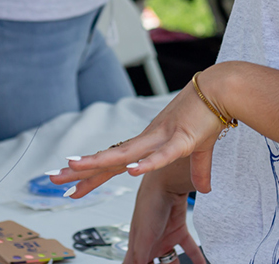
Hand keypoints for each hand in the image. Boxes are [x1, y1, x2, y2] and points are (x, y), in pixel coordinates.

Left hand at [48, 66, 234, 198]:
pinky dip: (146, 163)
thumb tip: (203, 190)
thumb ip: (199, 170)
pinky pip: (162, 154)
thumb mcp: (201, 148)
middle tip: (55, 179)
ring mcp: (162, 136)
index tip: (72, 184)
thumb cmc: (210, 114)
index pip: (116, 160)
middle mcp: (149, 137)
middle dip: (82, 171)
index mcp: (151, 140)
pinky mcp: (182, 138)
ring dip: (100, 162)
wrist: (223, 88)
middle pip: (111, 158)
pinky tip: (130, 171)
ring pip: (126, 153)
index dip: (94, 174)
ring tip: (75, 167)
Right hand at [121, 166, 205, 263]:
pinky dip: (197, 258)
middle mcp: (150, 244)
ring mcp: (165, 238)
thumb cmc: (148, 204)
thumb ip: (139, 259)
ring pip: (171, 262)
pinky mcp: (179, 231)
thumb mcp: (141, 238)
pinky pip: (189, 249)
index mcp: (136, 248)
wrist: (165, 181)